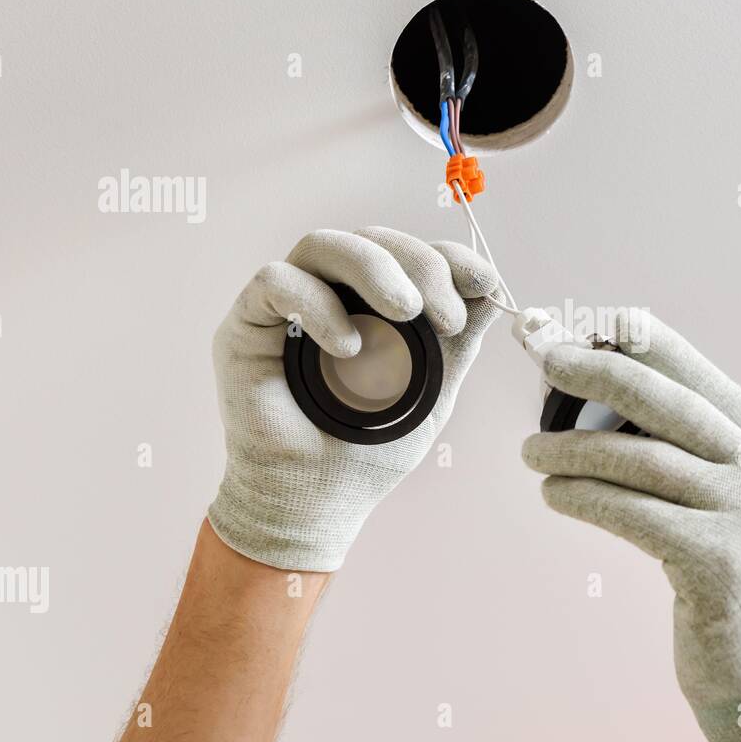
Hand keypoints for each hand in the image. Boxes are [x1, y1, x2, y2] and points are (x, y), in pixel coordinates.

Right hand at [208, 227, 498, 571]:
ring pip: (325, 245)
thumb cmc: (368, 450)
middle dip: (420, 266)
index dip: (447, 257)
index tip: (483, 283)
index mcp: (373, 303)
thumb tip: (493, 293)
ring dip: (373, 268)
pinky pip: (276, 282)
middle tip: (447, 317)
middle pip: (372, 239)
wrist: (317, 503)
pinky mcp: (247, 323)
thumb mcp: (431, 391)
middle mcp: (329, 293)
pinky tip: (349, 347)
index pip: (408, 254)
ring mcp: (287, 304)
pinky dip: (317, 305)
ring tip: (407, 311)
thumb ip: (458, 342)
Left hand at [522, 309, 740, 741]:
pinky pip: (630, 511)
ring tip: (530, 449)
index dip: (647, 344)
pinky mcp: (721, 563)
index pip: (707, 381)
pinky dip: (581, 495)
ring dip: (571, 445)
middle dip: (597, 368)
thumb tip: (614, 423)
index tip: (593, 320)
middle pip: (669, 401)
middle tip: (544, 352)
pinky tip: (552, 492)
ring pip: (640, 457)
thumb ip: (706, 475)